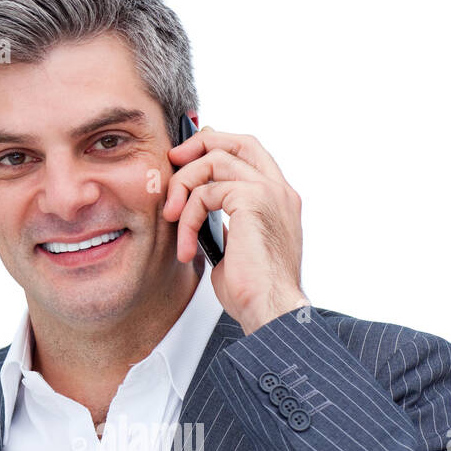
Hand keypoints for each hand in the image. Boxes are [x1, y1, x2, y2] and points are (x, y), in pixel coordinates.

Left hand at [163, 126, 306, 334]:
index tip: (186, 158)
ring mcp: (269, 192)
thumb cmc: (252, 289)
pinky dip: (187, 217)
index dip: (217, 145)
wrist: (269, 309)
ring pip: (214, 162)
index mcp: (277, 199)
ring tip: (171, 218)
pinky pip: (206, 192)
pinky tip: (186, 246)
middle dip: (198, 146)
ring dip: (183, 187)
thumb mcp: (235, 246)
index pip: (249, 152)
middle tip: (171, 162)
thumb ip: (226, 220)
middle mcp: (279, 190)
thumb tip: (200, 208)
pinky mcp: (253, 200)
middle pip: (236, 142)